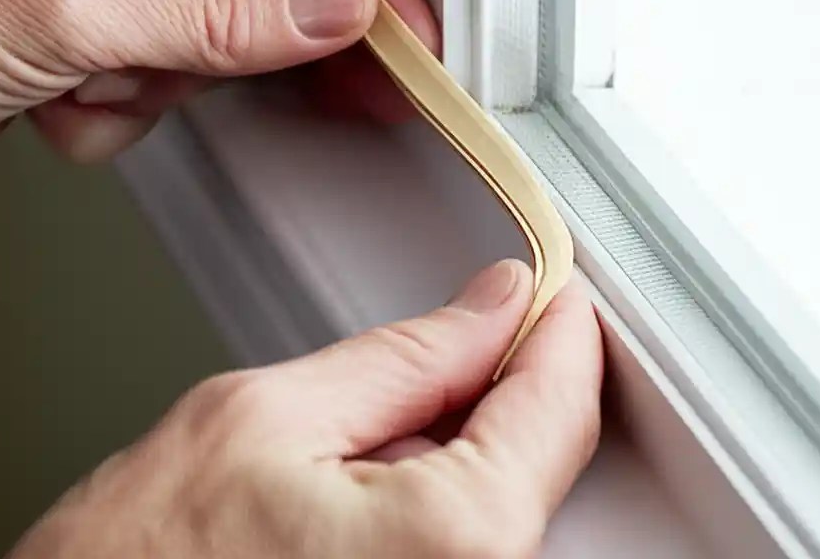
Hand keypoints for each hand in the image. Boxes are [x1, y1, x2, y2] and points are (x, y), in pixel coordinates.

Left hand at [0, 0, 436, 196]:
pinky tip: (50, 105)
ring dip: (149, 89)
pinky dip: (110, 118)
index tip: (407, 37)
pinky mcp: (82, 53)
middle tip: (335, 87)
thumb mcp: (72, 0)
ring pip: (205, 54)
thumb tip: (333, 5)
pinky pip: (151, 97)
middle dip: (243, 47)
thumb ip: (219, 11)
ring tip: (83, 79)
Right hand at [9, 261, 603, 558]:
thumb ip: (401, 356)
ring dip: (472, 430)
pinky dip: (445, 482)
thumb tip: (490, 308)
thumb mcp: (263, 418)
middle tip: (461, 324)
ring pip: (510, 492)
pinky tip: (378, 470)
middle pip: (544, 450)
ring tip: (381, 415)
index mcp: (452, 538)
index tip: (548, 286)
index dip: (555, 327)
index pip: (556, 404)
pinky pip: (470, 538)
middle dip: (507, 375)